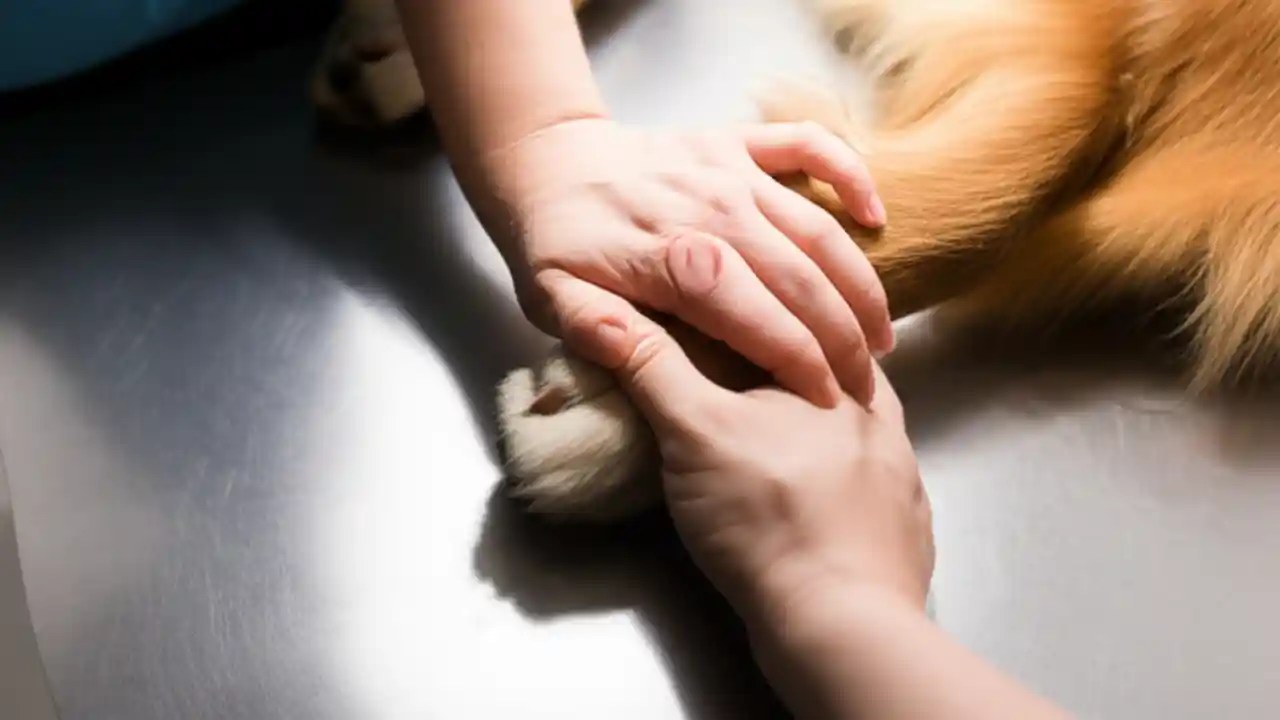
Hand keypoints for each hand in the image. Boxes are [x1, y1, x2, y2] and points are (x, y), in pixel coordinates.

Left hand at [490, 118, 892, 406]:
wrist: (548, 165)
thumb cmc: (555, 247)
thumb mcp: (551, 301)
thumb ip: (589, 328)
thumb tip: (623, 345)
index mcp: (671, 258)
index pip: (759, 320)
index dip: (802, 364)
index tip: (828, 403)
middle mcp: (712, 210)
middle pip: (802, 281)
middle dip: (845, 340)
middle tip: (865, 388)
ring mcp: (730, 171)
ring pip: (819, 229)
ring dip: (859, 285)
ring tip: (880, 337)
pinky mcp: (739, 144)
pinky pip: (810, 146)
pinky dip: (850, 174)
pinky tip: (877, 217)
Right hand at [588, 312, 933, 622]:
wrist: (836, 626)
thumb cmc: (765, 520)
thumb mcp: (693, 430)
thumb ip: (655, 365)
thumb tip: (609, 310)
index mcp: (841, 378)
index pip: (798, 323)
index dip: (753, 317)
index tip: (715, 322)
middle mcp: (883, 421)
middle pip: (827, 376)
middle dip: (788, 373)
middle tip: (738, 382)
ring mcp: (900, 478)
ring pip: (852, 434)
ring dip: (817, 430)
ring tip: (771, 443)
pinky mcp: (904, 530)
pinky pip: (869, 488)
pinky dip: (839, 484)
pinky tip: (812, 499)